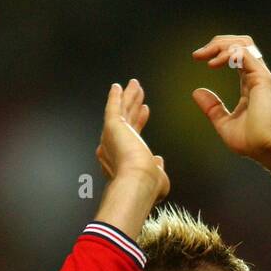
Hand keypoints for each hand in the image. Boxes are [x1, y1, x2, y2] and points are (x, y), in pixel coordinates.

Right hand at [96, 78, 169, 200]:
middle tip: (138, 92)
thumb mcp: (159, 178)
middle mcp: (114, 149)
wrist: (138, 182)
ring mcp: (112, 136)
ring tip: (134, 84)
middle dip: (133, 105)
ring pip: (121, 112)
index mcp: (124, 161)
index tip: (145, 111)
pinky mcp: (112, 126)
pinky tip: (117, 87)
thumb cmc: (148, 185)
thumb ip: (157, 168)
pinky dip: (114, 97)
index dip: (139, 121)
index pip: (133, 135)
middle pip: (126, 120)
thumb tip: (158, 161)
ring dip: (127, 97)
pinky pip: (113, 108)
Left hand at [191, 35, 270, 161]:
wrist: (268, 149)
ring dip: (221, 45)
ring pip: (242, 44)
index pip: (235, 55)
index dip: (216, 52)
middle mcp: (256, 76)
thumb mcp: (224, 123)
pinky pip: (243, 53)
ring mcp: (260, 75)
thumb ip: (212, 108)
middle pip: (238, 44)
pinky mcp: (261, 77)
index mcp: (249, 83)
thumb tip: (197, 92)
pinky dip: (227, 54)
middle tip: (198, 55)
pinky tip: (214, 64)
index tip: (197, 58)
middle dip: (217, 43)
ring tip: (204, 56)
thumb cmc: (253, 142)